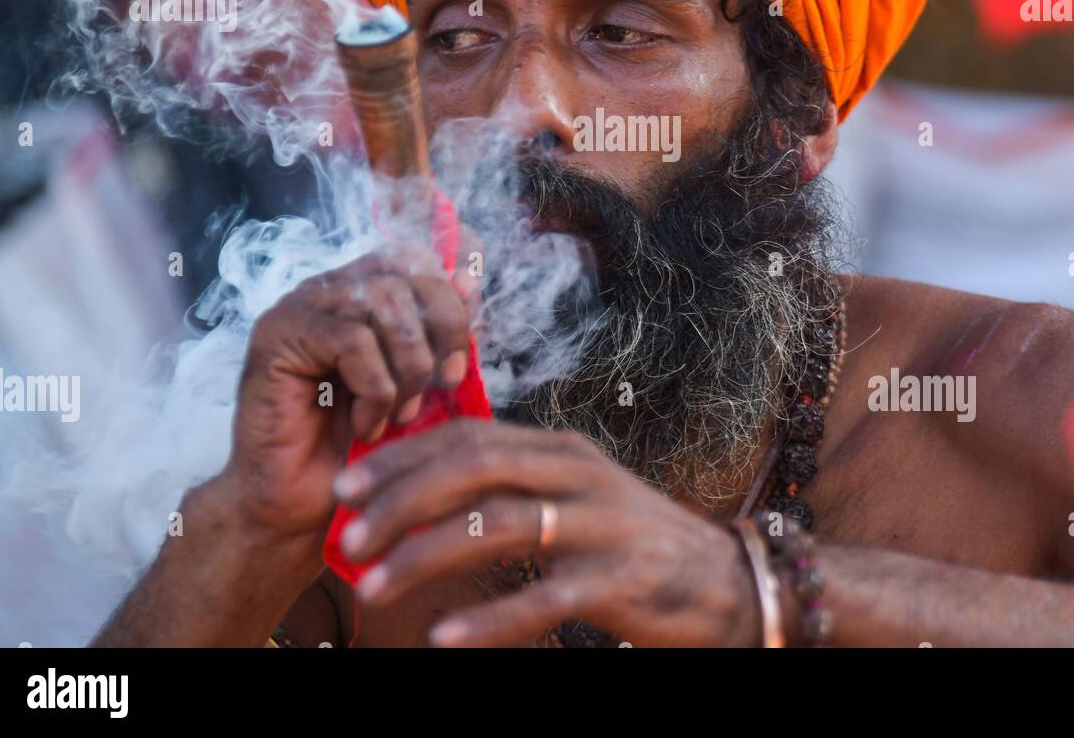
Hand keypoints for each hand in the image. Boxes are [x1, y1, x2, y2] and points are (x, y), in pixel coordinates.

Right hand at [222, 235, 480, 547]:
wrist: (301, 504)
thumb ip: (440, 336)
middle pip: (409, 272)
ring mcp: (301, 305)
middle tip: (446, 382)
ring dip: (409, 366)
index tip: (478, 320)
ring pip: (384, 304)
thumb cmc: (363, 446)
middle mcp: (331, 286)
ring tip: (402, 412)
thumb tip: (471, 287)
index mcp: (365, 289)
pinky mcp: (277, 334)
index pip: (418, 252)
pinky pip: (352, 342)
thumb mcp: (419, 382)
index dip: (456, 276)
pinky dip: (375, 389)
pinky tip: (369, 423)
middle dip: (444, 329)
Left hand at [332, 419, 762, 646]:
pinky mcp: (620, 581)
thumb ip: (514, 485)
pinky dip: (489, 620)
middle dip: (401, 499)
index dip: (402, 458)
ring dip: (426, 555)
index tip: (346, 485)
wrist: (726, 583)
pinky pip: (542, 598)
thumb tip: (423, 490)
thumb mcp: (576, 495)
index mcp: (561, 448)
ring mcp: (602, 525)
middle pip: (475, 468)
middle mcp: (579, 474)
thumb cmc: (633, 542)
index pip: (468, 435)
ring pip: (499, 526)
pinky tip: (444, 638)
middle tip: (348, 535)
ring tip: (373, 587)